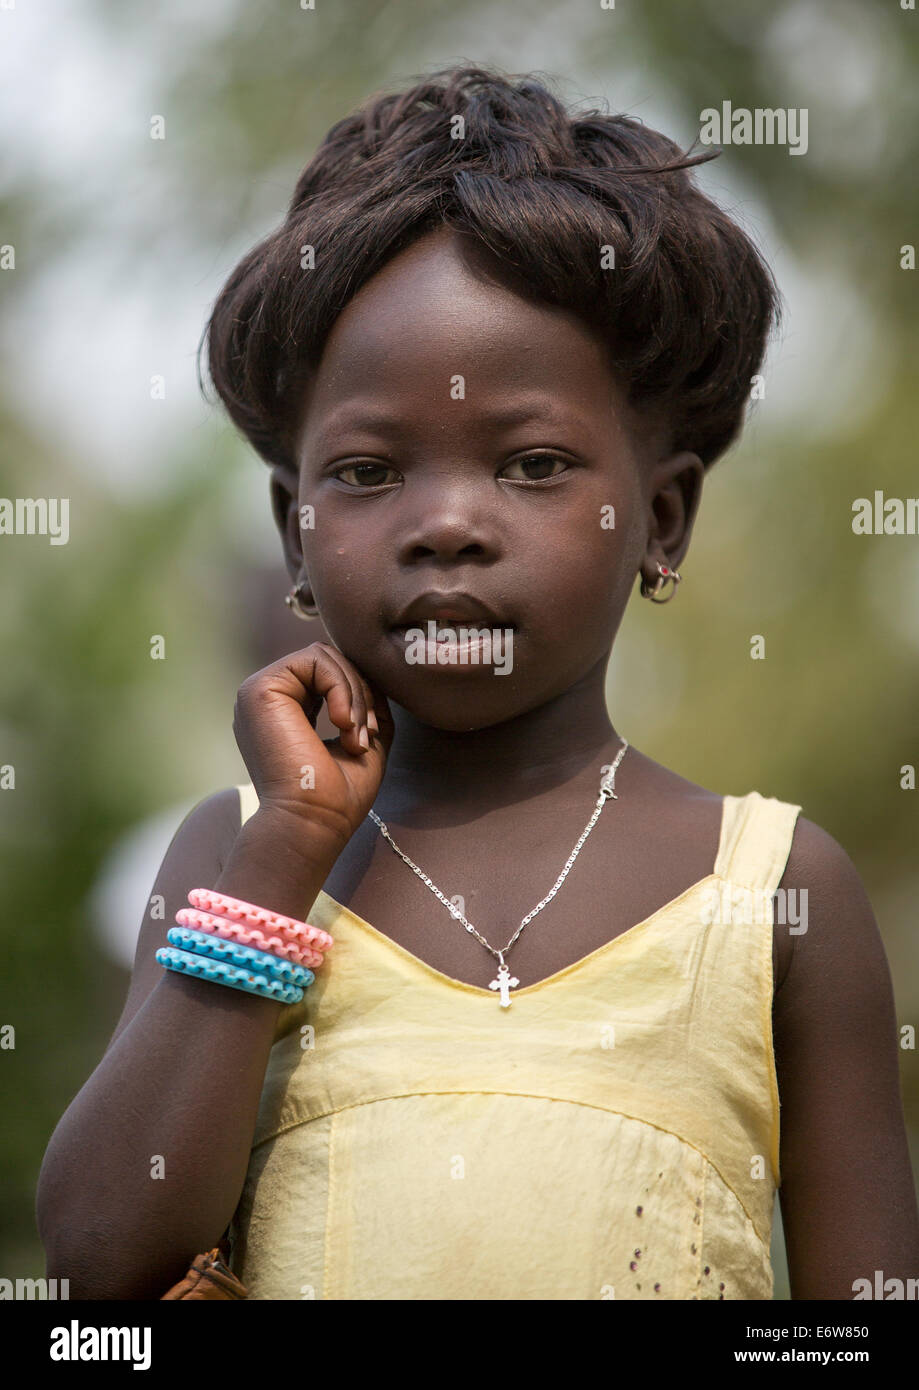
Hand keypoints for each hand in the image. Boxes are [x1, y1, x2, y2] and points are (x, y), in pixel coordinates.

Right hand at [231, 642, 393, 850]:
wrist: (313, 822)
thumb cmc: (337, 795)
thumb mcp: (363, 739)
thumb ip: (365, 705)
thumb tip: (376, 673)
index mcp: (286, 712)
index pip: (330, 675)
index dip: (361, 695)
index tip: (371, 735)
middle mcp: (270, 700)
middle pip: (329, 661)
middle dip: (360, 692)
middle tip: (366, 734)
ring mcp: (260, 692)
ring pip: (324, 656)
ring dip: (354, 693)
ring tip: (355, 734)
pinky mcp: (260, 689)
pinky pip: (316, 660)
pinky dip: (341, 688)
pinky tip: (343, 724)